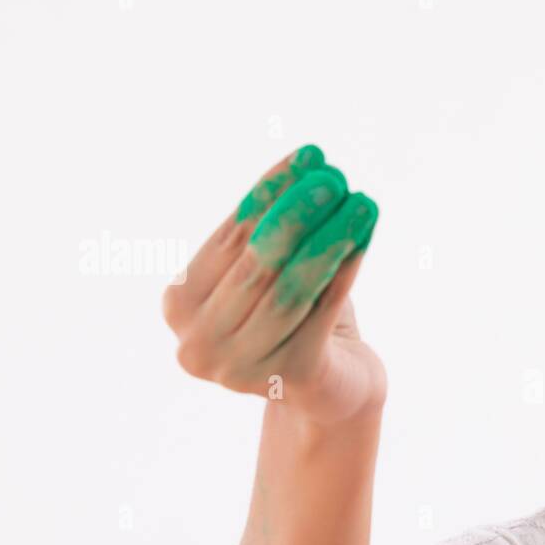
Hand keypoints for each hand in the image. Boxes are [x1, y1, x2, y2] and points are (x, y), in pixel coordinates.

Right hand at [163, 144, 386, 425]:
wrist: (330, 388)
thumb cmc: (294, 317)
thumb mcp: (270, 269)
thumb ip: (270, 228)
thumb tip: (309, 169)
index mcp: (179, 306)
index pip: (230, 237)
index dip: (271, 194)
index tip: (310, 155)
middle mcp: (199, 344)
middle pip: (258, 263)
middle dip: (298, 213)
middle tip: (335, 176)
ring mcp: (241, 369)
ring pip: (291, 288)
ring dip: (329, 237)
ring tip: (361, 200)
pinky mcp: (290, 378)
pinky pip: (323, 311)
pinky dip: (346, 268)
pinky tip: (365, 235)